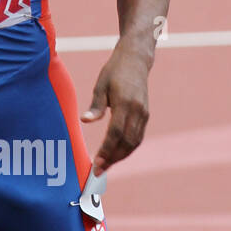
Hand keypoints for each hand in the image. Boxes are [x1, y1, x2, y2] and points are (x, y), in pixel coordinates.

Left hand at [81, 41, 150, 175]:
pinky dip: (128, 148)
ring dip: (121, 157)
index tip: (96, 164)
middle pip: (127, 143)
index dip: (106, 151)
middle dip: (113, 159)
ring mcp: (144, 113)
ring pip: (134, 143)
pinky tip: (116, 154)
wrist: (136, 59)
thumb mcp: (101, 85)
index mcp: (124, 103)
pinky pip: (138, 137)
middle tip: (99, 171)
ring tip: (106, 165)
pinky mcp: (145, 114)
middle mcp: (137, 110)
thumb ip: (95, 106)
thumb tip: (84, 121)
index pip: (115, 133)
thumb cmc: (114, 71)